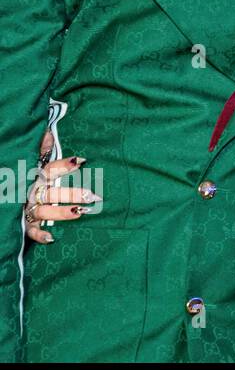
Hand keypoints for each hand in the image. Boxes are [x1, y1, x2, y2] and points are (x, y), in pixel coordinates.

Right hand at [23, 128, 96, 244]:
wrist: (3, 193)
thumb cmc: (21, 176)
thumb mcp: (29, 162)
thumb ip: (40, 148)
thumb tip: (49, 132)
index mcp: (35, 176)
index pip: (50, 169)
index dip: (64, 165)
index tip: (82, 161)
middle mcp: (32, 192)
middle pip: (53, 192)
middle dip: (72, 193)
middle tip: (91, 195)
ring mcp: (28, 208)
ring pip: (46, 210)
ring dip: (61, 212)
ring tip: (80, 212)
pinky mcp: (25, 222)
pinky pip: (31, 231)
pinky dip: (39, 235)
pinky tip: (51, 238)